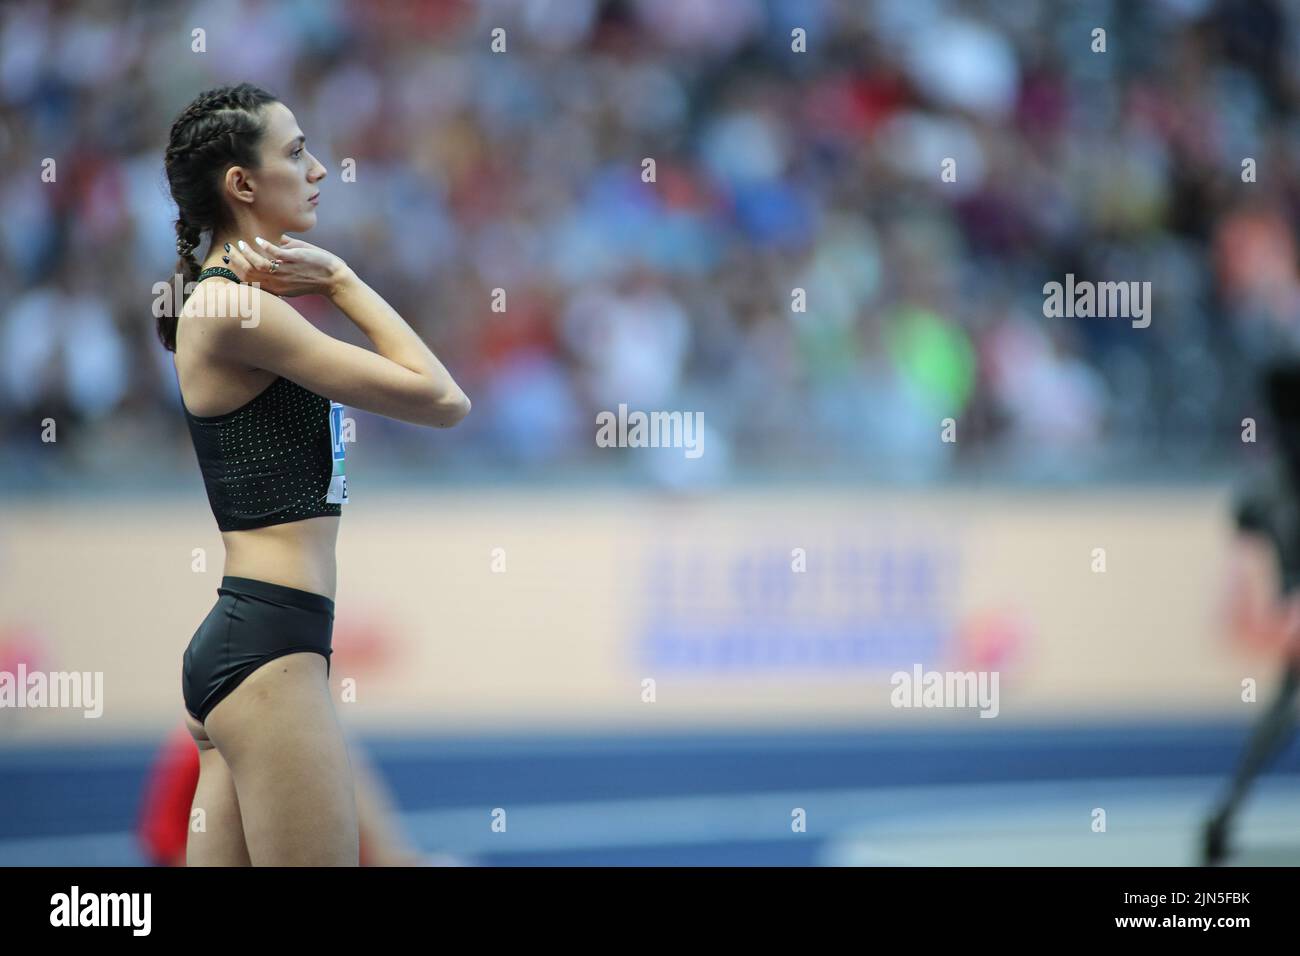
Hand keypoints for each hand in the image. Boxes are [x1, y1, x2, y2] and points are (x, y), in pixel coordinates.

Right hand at [224, 234, 348, 297]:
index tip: (228, 260)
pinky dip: (264, 245)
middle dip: (236, 261)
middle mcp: (277, 282)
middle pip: (247, 274)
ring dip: (246, 253)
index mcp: (274, 287)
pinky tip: (258, 239)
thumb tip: (264, 244)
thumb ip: (277, 262)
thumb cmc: (313, 276)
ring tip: (241, 243)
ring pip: (257, 264)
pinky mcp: (294, 260)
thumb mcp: (291, 275)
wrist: (334, 280)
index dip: (235, 271)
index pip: (248, 282)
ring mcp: (284, 271)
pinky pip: (273, 253)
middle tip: (229, 250)